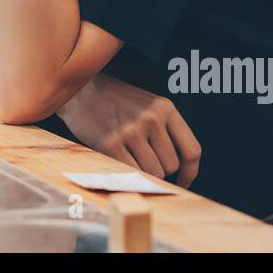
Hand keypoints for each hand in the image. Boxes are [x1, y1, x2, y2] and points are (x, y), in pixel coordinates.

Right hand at [56, 72, 200, 186]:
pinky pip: (131, 173)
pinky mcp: (111, 144)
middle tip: (142, 159)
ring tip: (128, 156)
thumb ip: (165, 129)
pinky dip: (128, 174)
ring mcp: (131, 131)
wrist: (81, 91)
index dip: (190, 172)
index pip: (192, 150)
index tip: (183, 180)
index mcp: (165, 108)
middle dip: (159, 169)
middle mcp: (151, 119)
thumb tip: (178, 167)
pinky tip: (118, 161)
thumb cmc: (115, 100)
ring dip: (143, 172)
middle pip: (171, 165)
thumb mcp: (147, 104)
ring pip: (153, 172)